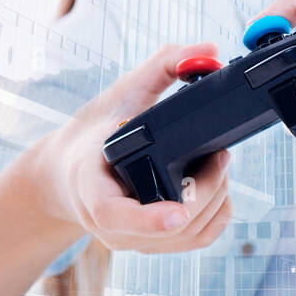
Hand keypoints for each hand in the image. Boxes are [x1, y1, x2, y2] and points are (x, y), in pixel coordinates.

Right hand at [36, 43, 234, 253]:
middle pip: (170, 224)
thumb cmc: (98, 132)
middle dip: (207, 187)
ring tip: (218, 163)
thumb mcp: (122, 92)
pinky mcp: (152, 245)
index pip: (113, 214)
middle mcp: (110, 223)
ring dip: (217, 198)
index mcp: (91, 186)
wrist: (74, 170)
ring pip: (188, 235)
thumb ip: (163, 65)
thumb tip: (209, 50)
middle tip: (221, 154)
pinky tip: (218, 187)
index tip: (177, 213)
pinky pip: (196, 240)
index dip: (147, 220)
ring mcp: (132, 240)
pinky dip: (217, 214)